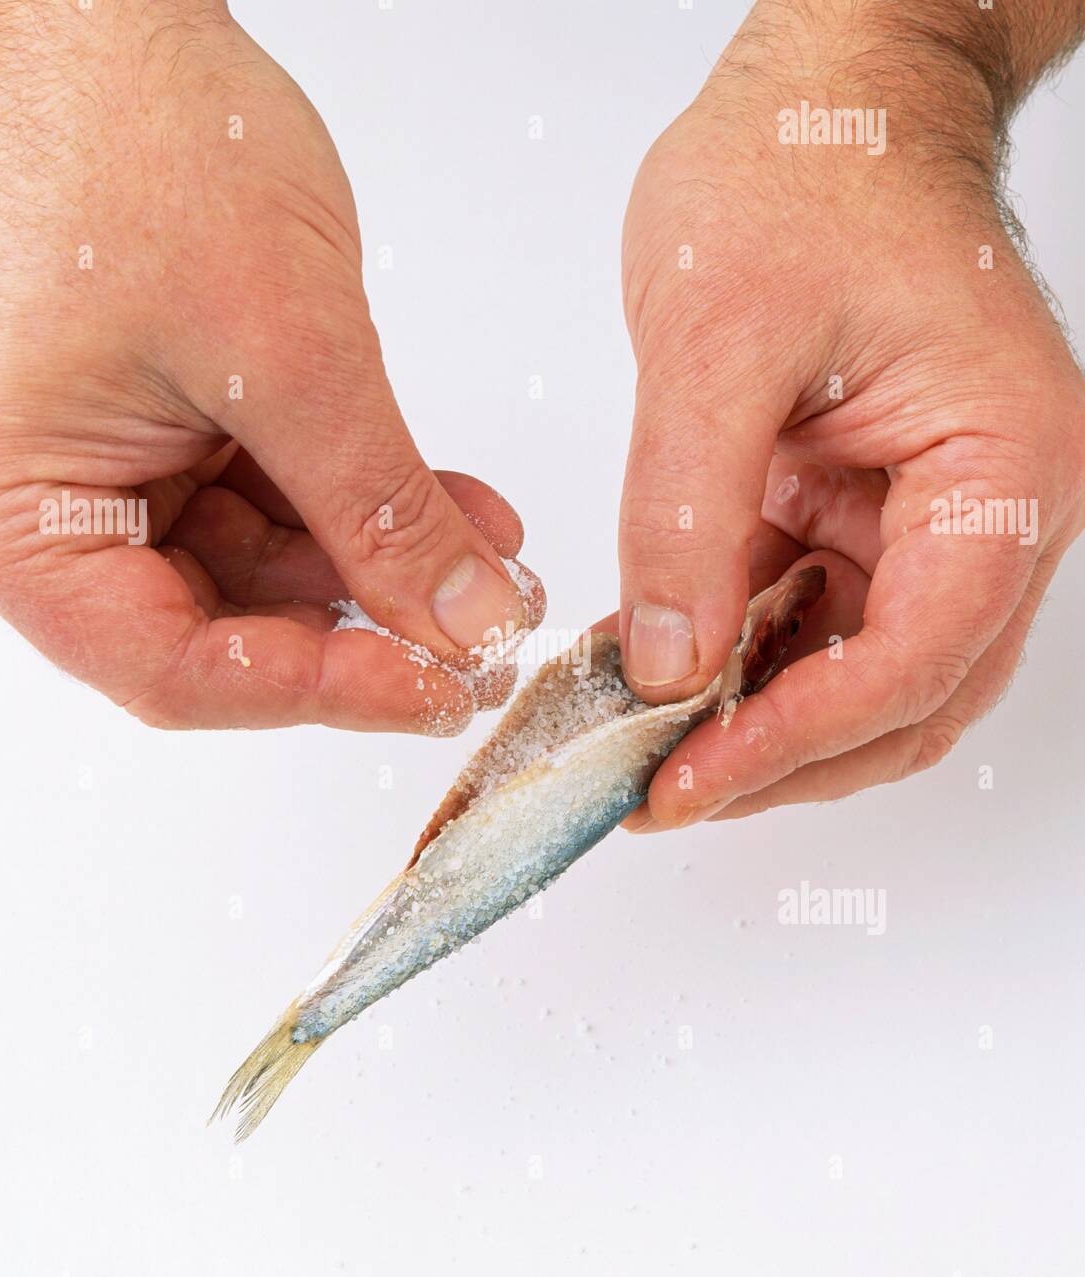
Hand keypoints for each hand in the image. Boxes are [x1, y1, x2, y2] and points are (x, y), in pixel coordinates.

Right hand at [0, 0, 541, 731]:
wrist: (114, 16)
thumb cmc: (136, 142)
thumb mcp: (285, 355)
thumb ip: (378, 509)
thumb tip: (462, 622)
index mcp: (29, 514)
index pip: (169, 667)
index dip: (309, 695)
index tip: (429, 692)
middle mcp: (69, 507)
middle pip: (223, 631)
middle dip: (364, 633)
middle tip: (476, 643)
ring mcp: (130, 467)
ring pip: (272, 571)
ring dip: (387, 569)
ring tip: (491, 570)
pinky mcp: (187, 424)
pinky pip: (289, 499)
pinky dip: (373, 505)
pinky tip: (461, 513)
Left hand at [617, 0, 1084, 830]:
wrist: (829, 104)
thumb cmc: (809, 169)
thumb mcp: (719, 336)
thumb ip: (686, 511)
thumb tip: (668, 663)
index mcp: (1002, 465)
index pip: (922, 653)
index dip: (802, 735)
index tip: (691, 779)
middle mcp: (989, 511)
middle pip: (906, 697)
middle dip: (783, 758)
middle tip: (663, 796)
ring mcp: (926, 520)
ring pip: (858, 678)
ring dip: (760, 725)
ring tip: (650, 751)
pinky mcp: (863, 515)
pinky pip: (810, 621)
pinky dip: (740, 662)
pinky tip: (663, 677)